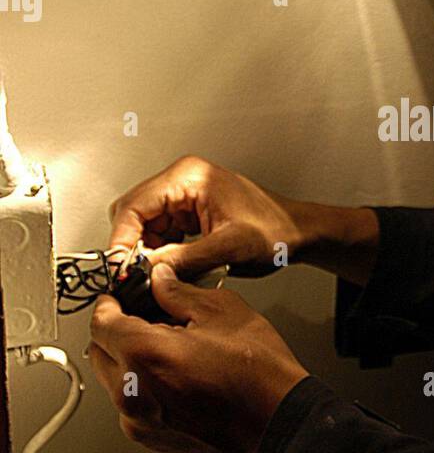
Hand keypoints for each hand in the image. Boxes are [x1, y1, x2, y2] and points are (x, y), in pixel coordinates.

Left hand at [89, 263, 308, 452]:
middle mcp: (132, 393)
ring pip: (113, 378)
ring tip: (168, 347)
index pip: (100, 322)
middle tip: (146, 318)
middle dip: (117, 331)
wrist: (279, 421)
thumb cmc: (259, 373)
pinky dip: (142, 385)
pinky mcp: (150, 437)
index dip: (110, 303)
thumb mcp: (220, 310)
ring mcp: (139, 420)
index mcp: (143, 355)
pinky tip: (175, 373)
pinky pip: (130, 403)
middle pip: (99, 351)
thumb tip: (160, 281)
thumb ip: (177, 292)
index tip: (121, 297)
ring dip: (128, 359)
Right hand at [107, 154, 301, 279]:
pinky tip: (170, 269)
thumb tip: (146, 270)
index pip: (134, 205)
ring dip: (146, 252)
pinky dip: (159, 252)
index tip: (118, 267)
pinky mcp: (189, 213)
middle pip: (133, 213)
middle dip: (131, 246)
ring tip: (156, 276)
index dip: (121, 239)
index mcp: (188, 177)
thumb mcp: (227, 249)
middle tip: (135, 276)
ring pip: (144, 225)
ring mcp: (184, 196)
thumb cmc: (274, 231)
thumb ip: (183, 259)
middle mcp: (182, 181)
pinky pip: (160, 233)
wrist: (297, 233)